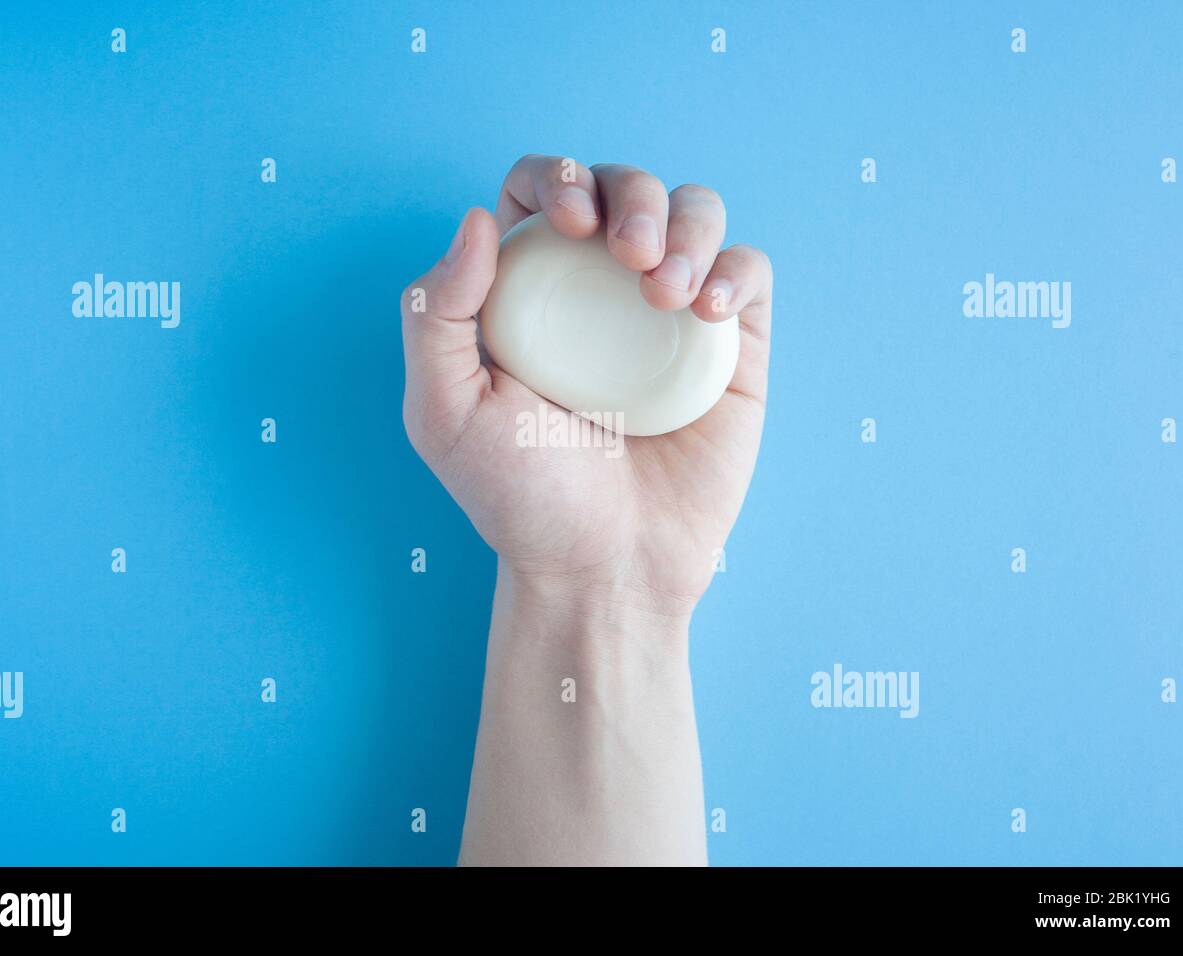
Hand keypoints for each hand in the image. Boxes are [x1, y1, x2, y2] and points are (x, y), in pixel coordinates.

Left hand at [401, 155, 772, 615]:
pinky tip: (707, 309)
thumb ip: (433, 315)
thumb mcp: (443, 414)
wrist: (604, 570)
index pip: (543, 189)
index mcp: (531, 290)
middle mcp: (601, 290)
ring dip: (687, 224)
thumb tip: (476, 220)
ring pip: (695, 213)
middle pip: (626, 185)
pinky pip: (749, 273)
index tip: (571, 226)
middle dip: (631, 193)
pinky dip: (736, 269)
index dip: (558, 178)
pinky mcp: (730, 350)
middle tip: (626, 256)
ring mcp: (670, 315)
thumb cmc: (520, 500)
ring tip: (665, 294)